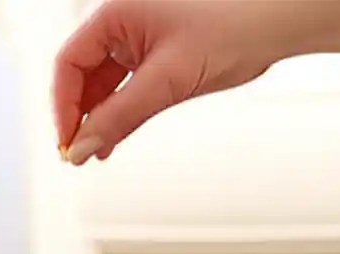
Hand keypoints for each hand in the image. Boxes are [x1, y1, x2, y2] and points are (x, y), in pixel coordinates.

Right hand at [53, 0, 295, 165]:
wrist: (277, 22)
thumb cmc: (232, 28)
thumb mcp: (168, 80)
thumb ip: (120, 116)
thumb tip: (83, 146)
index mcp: (116, 13)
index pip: (69, 64)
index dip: (62, 107)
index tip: (68, 142)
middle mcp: (124, 22)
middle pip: (82, 75)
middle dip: (79, 116)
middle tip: (79, 153)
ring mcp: (142, 38)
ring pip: (105, 84)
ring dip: (100, 118)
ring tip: (97, 151)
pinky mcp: (160, 54)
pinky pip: (128, 86)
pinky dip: (121, 112)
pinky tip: (115, 138)